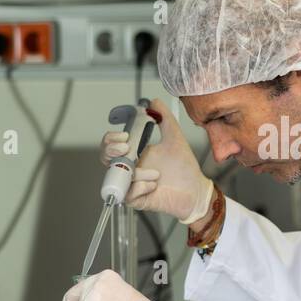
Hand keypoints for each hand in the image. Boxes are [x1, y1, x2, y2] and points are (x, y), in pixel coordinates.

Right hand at [100, 99, 213, 223]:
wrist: (195, 190)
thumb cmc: (184, 168)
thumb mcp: (174, 137)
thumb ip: (164, 118)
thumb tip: (155, 101)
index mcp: (135, 153)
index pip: (111, 145)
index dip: (111, 139)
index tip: (124, 136)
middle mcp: (131, 168)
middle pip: (105, 159)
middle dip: (111, 151)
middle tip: (128, 148)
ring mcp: (131, 184)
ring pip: (119, 176)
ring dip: (137, 173)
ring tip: (157, 175)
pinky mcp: (137, 200)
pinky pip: (129, 194)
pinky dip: (142, 187)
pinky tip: (155, 186)